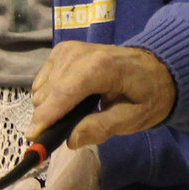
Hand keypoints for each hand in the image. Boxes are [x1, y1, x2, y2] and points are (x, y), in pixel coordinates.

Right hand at [28, 43, 176, 151]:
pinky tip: (71, 98)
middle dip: (51, 117)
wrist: (154, 67)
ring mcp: (67, 50)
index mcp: (100, 67)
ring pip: (41, 89)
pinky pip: (41, 81)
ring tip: (77, 111)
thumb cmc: (147, 94)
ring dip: (51, 107)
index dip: (47, 117)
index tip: (33, 138)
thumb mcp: (133, 119)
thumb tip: (70, 139)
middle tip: (69, 130)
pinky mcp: (61, 51)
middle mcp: (78, 54)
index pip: (64, 93)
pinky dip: (51, 95)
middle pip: (48, 94)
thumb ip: (102, 128)